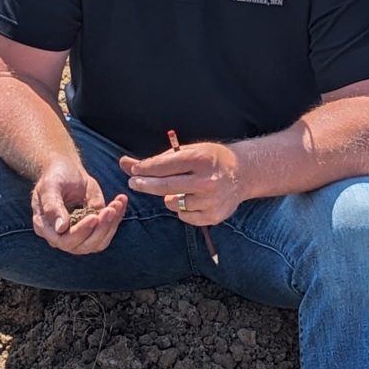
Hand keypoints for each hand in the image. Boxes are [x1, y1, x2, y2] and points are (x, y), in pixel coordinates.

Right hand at [30, 161, 127, 254]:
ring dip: (110, 225)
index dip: (80, 232)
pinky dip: (117, 218)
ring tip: (117, 204)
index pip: (64, 240)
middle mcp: (61, 236)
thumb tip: (60, 228)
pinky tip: (120, 201)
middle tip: (110, 209)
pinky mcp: (94, 228)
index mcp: (46, 228)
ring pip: (98, 242)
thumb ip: (52, 207)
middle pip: (83, 246)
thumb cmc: (55, 177)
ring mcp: (79, 234)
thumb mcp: (50, 187)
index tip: (94, 216)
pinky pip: (108, 231)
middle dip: (100, 229)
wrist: (67, 170)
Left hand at [120, 140, 244, 225]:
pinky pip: (184, 216)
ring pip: (173, 203)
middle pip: (165, 186)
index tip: (133, 170)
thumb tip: (124, 164)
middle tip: (134, 183)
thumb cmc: (210, 159)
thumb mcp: (188, 152)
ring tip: (179, 189)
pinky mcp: (213, 216)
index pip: (165, 165)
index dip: (145, 168)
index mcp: (202, 159)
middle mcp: (208, 181)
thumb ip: (157, 160)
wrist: (243, 173)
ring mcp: (211, 200)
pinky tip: (192, 199)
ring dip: (168, 197)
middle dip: (145, 184)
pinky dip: (182, 209)